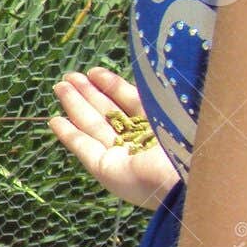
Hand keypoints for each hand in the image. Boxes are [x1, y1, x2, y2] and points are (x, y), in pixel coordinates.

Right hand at [48, 68, 177, 210]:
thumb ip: (159, 93)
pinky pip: (85, 149)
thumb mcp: (179, 107)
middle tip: (68, 76)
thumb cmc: (191, 140)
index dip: (111, 86)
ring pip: (93, 127)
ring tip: (59, 86)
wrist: (190, 177)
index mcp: (162, 125)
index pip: (131, 102)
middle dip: (87, 93)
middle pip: (108, 112)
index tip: (94, 72)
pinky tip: (55, 120)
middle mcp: (140, 141)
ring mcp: (122, 156)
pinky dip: (68, 136)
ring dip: (75, 106)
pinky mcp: (107, 170)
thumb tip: (151, 68)